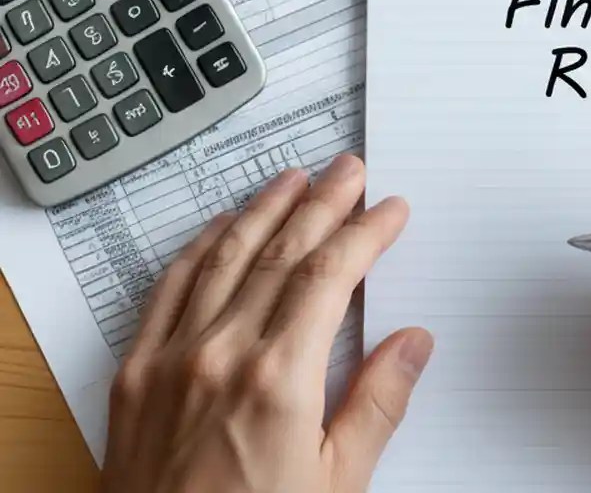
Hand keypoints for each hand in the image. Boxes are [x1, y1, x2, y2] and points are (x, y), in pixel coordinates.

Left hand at [101, 155, 433, 492]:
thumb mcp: (337, 482)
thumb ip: (376, 405)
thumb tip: (413, 343)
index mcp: (278, 381)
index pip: (330, 277)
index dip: (364, 234)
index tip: (389, 211)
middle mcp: (220, 356)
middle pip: (280, 254)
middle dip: (322, 204)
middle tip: (348, 171)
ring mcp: (170, 361)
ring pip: (223, 258)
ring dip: (263, 210)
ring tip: (292, 179)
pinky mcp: (134, 375)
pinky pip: (168, 290)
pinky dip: (197, 248)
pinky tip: (219, 227)